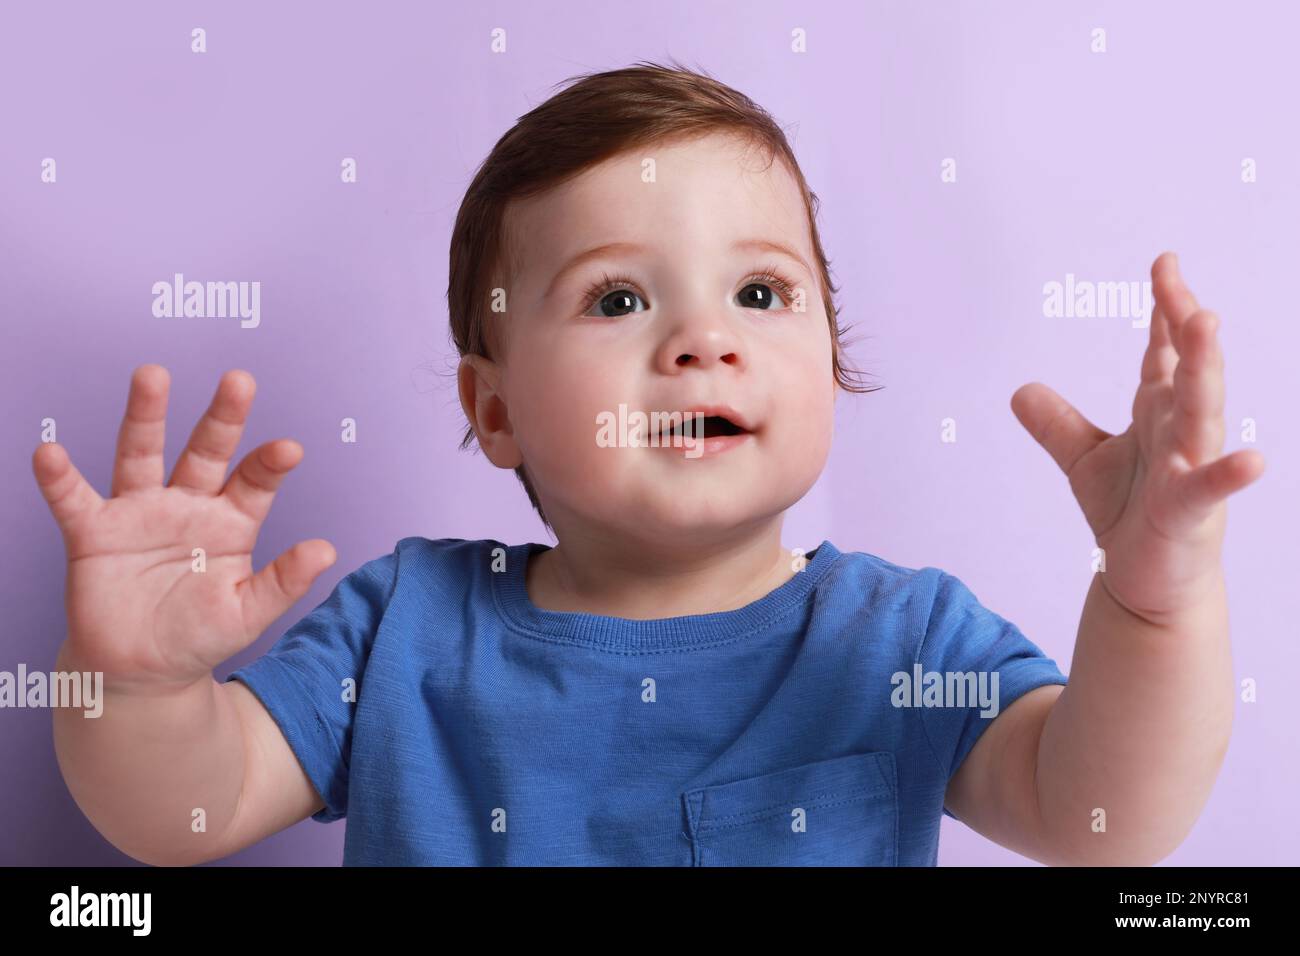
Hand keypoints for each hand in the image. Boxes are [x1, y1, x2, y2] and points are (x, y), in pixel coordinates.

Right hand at [32, 365, 337, 688]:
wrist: (141, 671)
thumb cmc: (199, 635)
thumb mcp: (248, 614)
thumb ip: (284, 582)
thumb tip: (327, 550)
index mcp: (232, 520)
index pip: (255, 481)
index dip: (270, 464)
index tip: (290, 449)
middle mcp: (188, 504)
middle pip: (206, 451)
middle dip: (222, 417)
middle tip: (239, 380)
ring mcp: (140, 512)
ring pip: (142, 454)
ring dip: (146, 416)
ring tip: (153, 376)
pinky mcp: (94, 533)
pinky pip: (74, 499)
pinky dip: (60, 478)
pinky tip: (50, 454)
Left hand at [1011, 252, 1264, 624]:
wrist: (1142, 579)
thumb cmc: (1128, 514)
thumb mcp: (1084, 460)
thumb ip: (1057, 424)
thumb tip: (1020, 390)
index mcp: (1158, 413)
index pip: (1164, 352)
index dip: (1164, 310)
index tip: (1164, 263)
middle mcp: (1178, 432)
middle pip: (1185, 368)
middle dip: (1183, 324)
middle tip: (1177, 282)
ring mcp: (1188, 468)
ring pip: (1199, 412)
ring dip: (1203, 369)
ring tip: (1207, 323)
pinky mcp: (1187, 512)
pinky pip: (1208, 489)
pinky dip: (1228, 474)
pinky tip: (1251, 459)